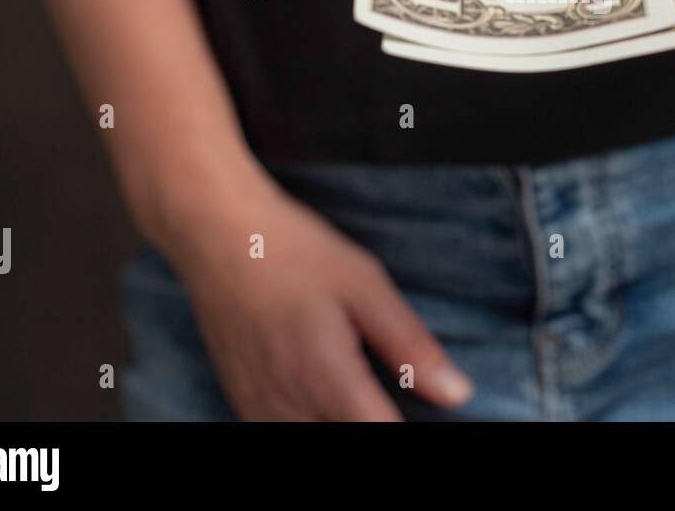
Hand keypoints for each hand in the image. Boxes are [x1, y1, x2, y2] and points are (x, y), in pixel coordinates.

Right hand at [164, 165, 472, 419]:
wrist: (216, 236)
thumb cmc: (295, 253)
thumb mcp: (366, 287)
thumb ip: (411, 347)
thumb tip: (457, 395)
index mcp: (327, 381)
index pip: (381, 435)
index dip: (407, 425)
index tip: (419, 406)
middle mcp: (288, 408)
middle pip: (348, 438)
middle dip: (377, 419)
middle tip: (387, 387)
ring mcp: (259, 409)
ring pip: (312, 438)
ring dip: (343, 418)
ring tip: (362, 388)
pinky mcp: (241, 403)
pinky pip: (284, 429)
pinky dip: (312, 418)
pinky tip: (324, 391)